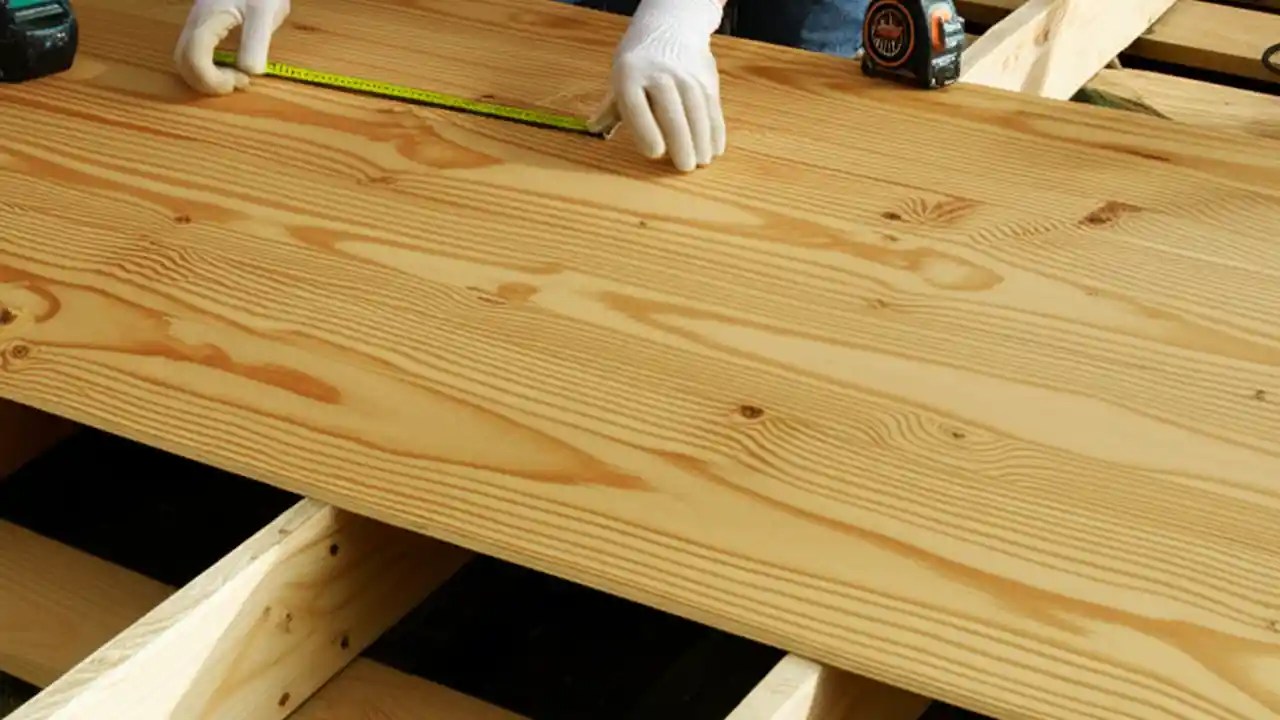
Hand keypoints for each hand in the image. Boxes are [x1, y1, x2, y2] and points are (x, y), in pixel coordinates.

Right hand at [174, 0, 290, 94]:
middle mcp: (195, 22)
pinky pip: (194, 52)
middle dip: (207, 82)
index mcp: (208, 19)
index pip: (194, 57)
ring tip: (236, 77)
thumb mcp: (266, 14)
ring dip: (206, 77)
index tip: (240, 82)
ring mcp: (196, 23)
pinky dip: (206, 68)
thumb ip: (256, 43)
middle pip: (183, 61)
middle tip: (238, 84)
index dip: (212, 80)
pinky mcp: (202, 26)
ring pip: (185, 58)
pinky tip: (230, 67)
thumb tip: (249, 73)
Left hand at [589, 0, 726, 171]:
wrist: (671, 26)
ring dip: (701, 140)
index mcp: (630, 74)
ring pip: (697, 111)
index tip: (655, 154)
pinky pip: (713, 108)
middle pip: (672, 110)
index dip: (647, 130)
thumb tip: (593, 128)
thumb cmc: (639, 61)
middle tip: (684, 167)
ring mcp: (687, 74)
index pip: (637, 105)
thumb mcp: (619, 78)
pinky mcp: (707, 78)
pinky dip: (715, 130)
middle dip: (681, 141)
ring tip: (700, 162)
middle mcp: (660, 72)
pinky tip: (714, 150)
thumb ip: (610, 107)